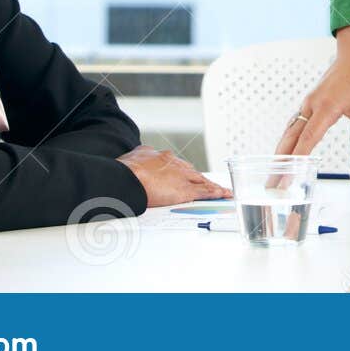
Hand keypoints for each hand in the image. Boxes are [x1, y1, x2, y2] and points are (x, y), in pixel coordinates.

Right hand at [115, 145, 230, 207]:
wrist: (128, 176)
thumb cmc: (125, 170)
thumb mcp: (132, 157)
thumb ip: (138, 158)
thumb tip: (135, 158)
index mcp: (161, 156)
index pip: (177, 165)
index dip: (183, 172)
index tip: (186, 175)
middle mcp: (175, 164)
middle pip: (192, 172)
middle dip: (199, 179)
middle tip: (208, 184)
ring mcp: (181, 177)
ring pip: (201, 181)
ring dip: (212, 186)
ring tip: (222, 190)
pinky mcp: (185, 190)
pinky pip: (205, 191)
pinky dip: (216, 192)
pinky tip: (224, 194)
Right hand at [276, 22, 349, 167]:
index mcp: (327, 107)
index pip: (307, 139)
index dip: (296, 161)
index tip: (286, 179)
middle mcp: (312, 105)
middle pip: (290, 139)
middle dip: (280, 163)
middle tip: (271, 186)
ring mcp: (308, 103)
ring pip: (289, 131)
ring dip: (280, 153)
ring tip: (273, 175)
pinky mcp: (309, 102)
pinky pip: (293, 124)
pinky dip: (287, 141)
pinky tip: (284, 153)